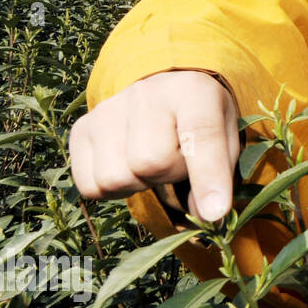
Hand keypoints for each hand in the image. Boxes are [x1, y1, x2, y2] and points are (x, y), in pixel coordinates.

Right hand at [70, 70, 240, 223]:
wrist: (165, 93)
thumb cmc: (200, 122)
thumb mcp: (226, 139)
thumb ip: (221, 175)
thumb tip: (206, 216)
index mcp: (194, 90)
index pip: (200, 135)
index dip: (209, 177)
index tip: (214, 212)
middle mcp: (147, 94)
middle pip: (150, 162)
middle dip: (169, 175)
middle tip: (176, 161)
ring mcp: (108, 108)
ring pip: (116, 177)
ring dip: (139, 184)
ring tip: (152, 163)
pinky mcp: (81, 128)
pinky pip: (90, 186)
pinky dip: (112, 190)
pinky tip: (127, 168)